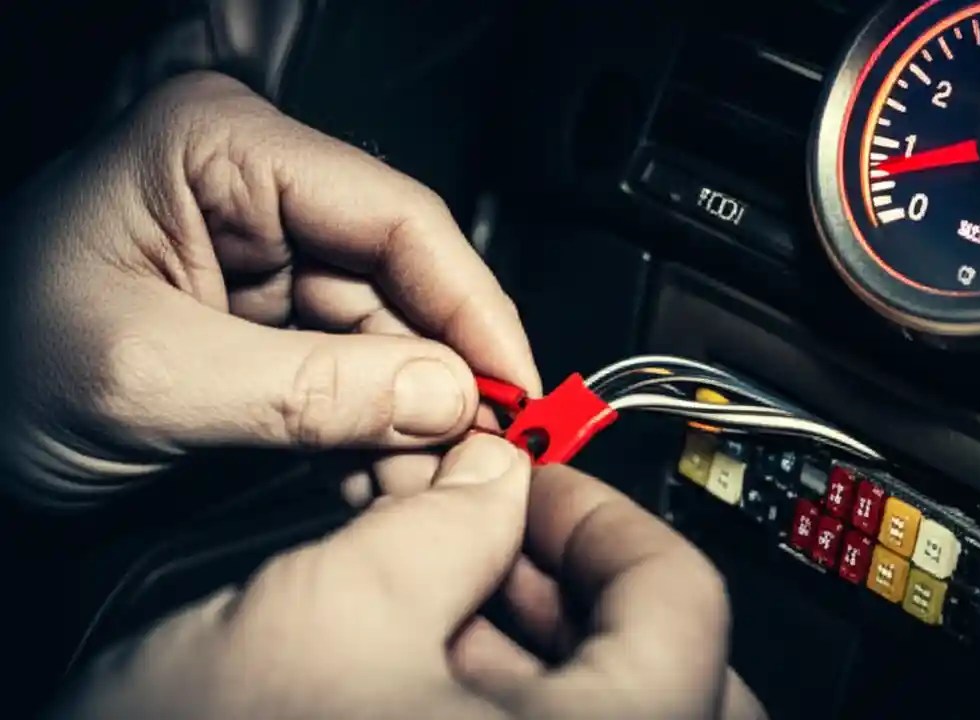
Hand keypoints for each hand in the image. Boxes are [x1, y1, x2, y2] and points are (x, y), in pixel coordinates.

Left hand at [0, 71, 537, 506]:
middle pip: (400, 278)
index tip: (516, 388)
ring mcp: (260, 256)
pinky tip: (386, 472)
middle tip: (481, 453)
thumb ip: (305, 391)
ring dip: (412, 413)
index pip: (394, 215)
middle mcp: (252, 189)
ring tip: (427, 480)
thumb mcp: (144, 379)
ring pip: (385, 332)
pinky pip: (350, 368)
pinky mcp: (262, 321)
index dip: (472, 305)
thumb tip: (446, 397)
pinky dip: (375, 427)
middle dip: (442, 373)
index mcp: (218, 148)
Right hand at [50, 434, 765, 719]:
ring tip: (451, 579)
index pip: (681, 602)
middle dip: (574, 581)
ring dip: (533, 635)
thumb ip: (446, 518)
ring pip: (599, 706)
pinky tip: (427, 652)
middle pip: (657, 661)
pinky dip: (501, 691)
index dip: (607, 515)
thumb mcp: (332, 609)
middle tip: (503, 529)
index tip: (544, 483)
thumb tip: (495, 471)